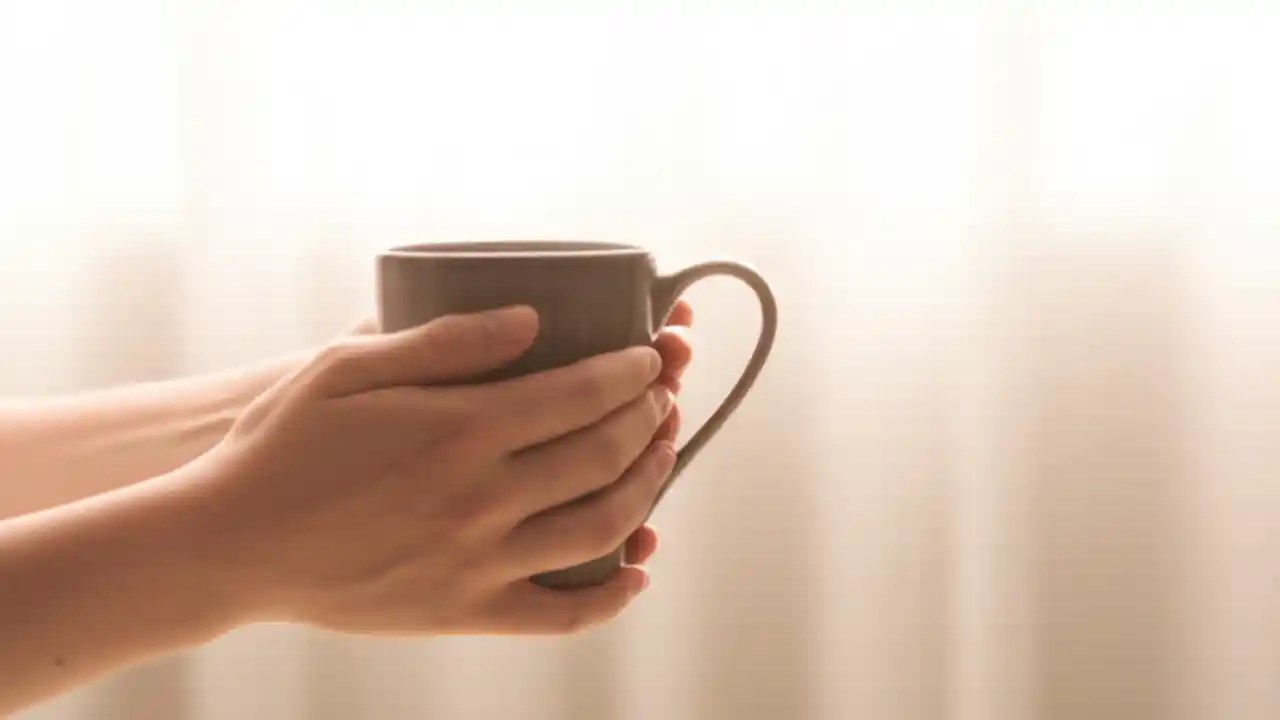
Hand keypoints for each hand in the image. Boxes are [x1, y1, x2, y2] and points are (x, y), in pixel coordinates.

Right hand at [188, 304, 690, 634]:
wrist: (229, 545)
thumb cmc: (283, 445)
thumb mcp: (347, 366)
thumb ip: (445, 341)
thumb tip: (532, 319)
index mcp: (459, 429)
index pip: (582, 394)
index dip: (632, 372)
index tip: (651, 358)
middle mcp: (481, 498)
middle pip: (604, 454)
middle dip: (650, 418)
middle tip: (663, 398)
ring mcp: (477, 562)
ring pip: (601, 527)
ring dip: (648, 487)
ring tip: (660, 456)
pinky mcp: (463, 611)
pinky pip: (559, 615)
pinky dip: (610, 597)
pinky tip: (637, 571)